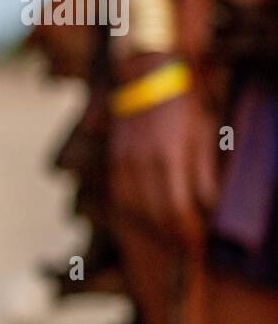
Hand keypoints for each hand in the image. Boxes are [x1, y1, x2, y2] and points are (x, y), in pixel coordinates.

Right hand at [109, 58, 217, 241]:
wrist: (145, 77)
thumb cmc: (182, 106)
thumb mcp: (203, 136)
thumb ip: (203, 175)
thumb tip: (209, 208)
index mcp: (168, 158)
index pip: (176, 209)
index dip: (187, 230)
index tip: (198, 242)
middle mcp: (141, 164)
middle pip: (154, 215)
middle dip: (172, 234)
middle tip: (186, 246)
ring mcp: (123, 163)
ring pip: (134, 210)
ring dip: (152, 227)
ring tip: (168, 236)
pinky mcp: (114, 160)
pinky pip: (121, 197)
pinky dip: (134, 213)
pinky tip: (146, 218)